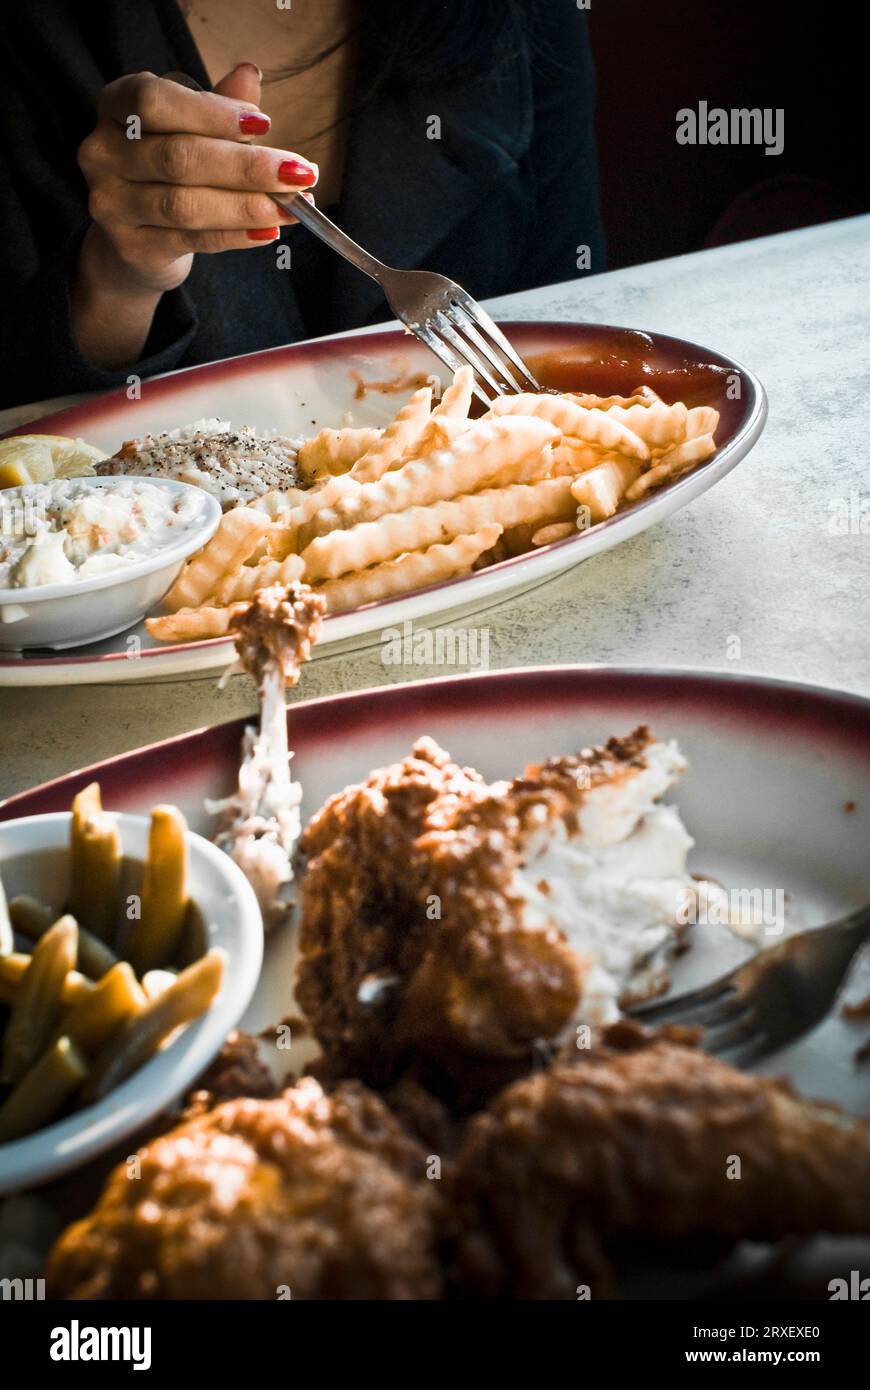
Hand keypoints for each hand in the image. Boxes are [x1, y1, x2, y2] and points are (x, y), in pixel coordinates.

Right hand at [76, 64, 317, 296]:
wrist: (134, 239)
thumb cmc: (167, 170)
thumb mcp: (189, 128)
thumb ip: (216, 106)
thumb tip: (250, 76)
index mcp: (115, 107)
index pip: (155, 102)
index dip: (211, 113)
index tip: (264, 123)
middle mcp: (103, 153)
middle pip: (179, 157)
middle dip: (246, 166)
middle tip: (299, 173)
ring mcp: (111, 204)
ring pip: (186, 205)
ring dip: (247, 205)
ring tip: (291, 206)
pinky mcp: (132, 247)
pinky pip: (192, 240)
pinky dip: (235, 235)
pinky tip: (268, 230)